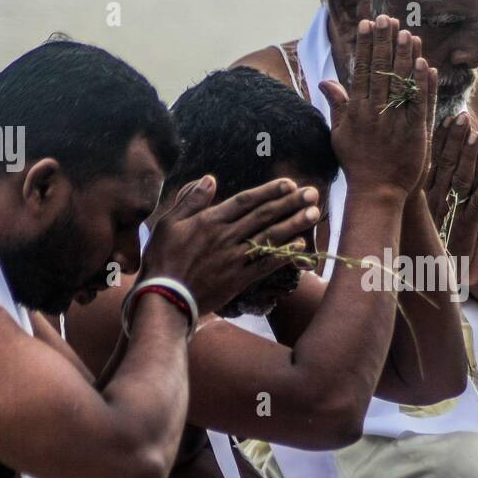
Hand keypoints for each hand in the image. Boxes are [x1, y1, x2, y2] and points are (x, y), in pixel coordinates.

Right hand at [141, 176, 320, 312]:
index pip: (246, 201)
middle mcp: (226, 236)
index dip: (270, 191)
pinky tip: (301, 246)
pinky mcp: (239, 279)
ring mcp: (234, 258)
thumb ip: (191, 200)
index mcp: (210, 220)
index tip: (289, 184)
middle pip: (264, 216)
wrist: (165, 297)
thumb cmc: (162, 259)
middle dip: (290, 203)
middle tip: (312, 193)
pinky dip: (284, 254)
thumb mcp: (168, 223)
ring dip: (294, 224)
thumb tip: (210, 179)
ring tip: (314, 213)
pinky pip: (266, 264)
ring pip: (270, 237)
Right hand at [319, 14, 434, 198]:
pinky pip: (419, 104)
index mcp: (356, 111)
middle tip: (388, 18)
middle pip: (380, 71)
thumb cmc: (357, 165)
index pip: (360, 70)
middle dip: (384, 42)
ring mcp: (395, 122)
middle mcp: (374, 113)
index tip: (367, 24)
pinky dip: (422, 84)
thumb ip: (337, 106)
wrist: (376, 192)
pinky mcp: (414, 133)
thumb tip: (325, 81)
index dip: (364, 46)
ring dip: (404, 56)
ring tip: (408, 33)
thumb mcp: (340, 135)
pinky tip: (425, 64)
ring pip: (400, 83)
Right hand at [425, 117, 477, 286]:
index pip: (431, 165)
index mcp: (421, 203)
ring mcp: (451, 224)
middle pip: (447, 170)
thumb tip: (421, 158)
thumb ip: (424, 189)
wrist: (442, 291)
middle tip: (463, 116)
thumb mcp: (424, 218)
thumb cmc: (434, 249)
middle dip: (456, 142)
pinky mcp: (470, 238)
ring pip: (463, 185)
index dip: (440, 141)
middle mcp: (434, 211)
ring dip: (473, 159)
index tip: (446, 116)